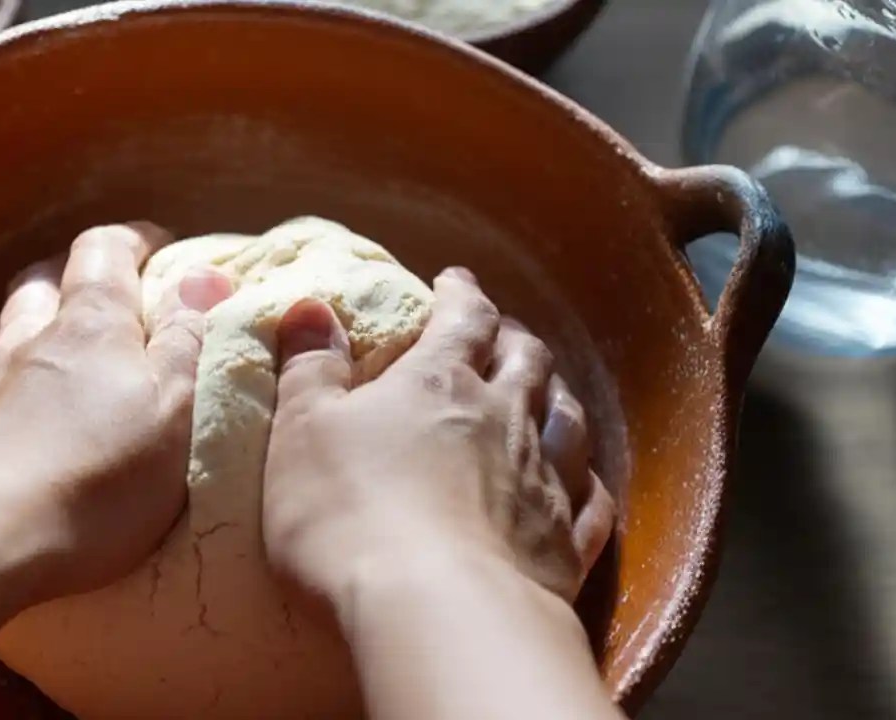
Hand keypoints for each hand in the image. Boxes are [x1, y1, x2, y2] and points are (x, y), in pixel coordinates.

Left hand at [0, 223, 231, 598]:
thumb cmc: (101, 480)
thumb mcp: (175, 412)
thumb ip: (187, 341)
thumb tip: (202, 274)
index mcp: (94, 326)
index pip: (106, 250)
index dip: (135, 241)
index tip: (161, 251)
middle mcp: (30, 336)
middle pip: (46, 279)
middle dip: (76, 276)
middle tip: (108, 299)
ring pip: (1, 324)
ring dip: (27, 321)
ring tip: (50, 345)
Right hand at [263, 267, 613, 615]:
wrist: (436, 612)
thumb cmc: (351, 516)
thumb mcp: (303, 433)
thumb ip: (310, 368)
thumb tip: (311, 305)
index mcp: (440, 381)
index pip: (463, 317)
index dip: (461, 295)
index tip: (454, 282)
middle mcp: (504, 418)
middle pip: (527, 360)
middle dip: (514, 339)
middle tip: (502, 332)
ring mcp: (543, 481)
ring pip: (568, 421)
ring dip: (558, 398)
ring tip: (548, 391)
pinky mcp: (565, 545)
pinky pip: (591, 503)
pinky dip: (588, 484)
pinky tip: (586, 483)